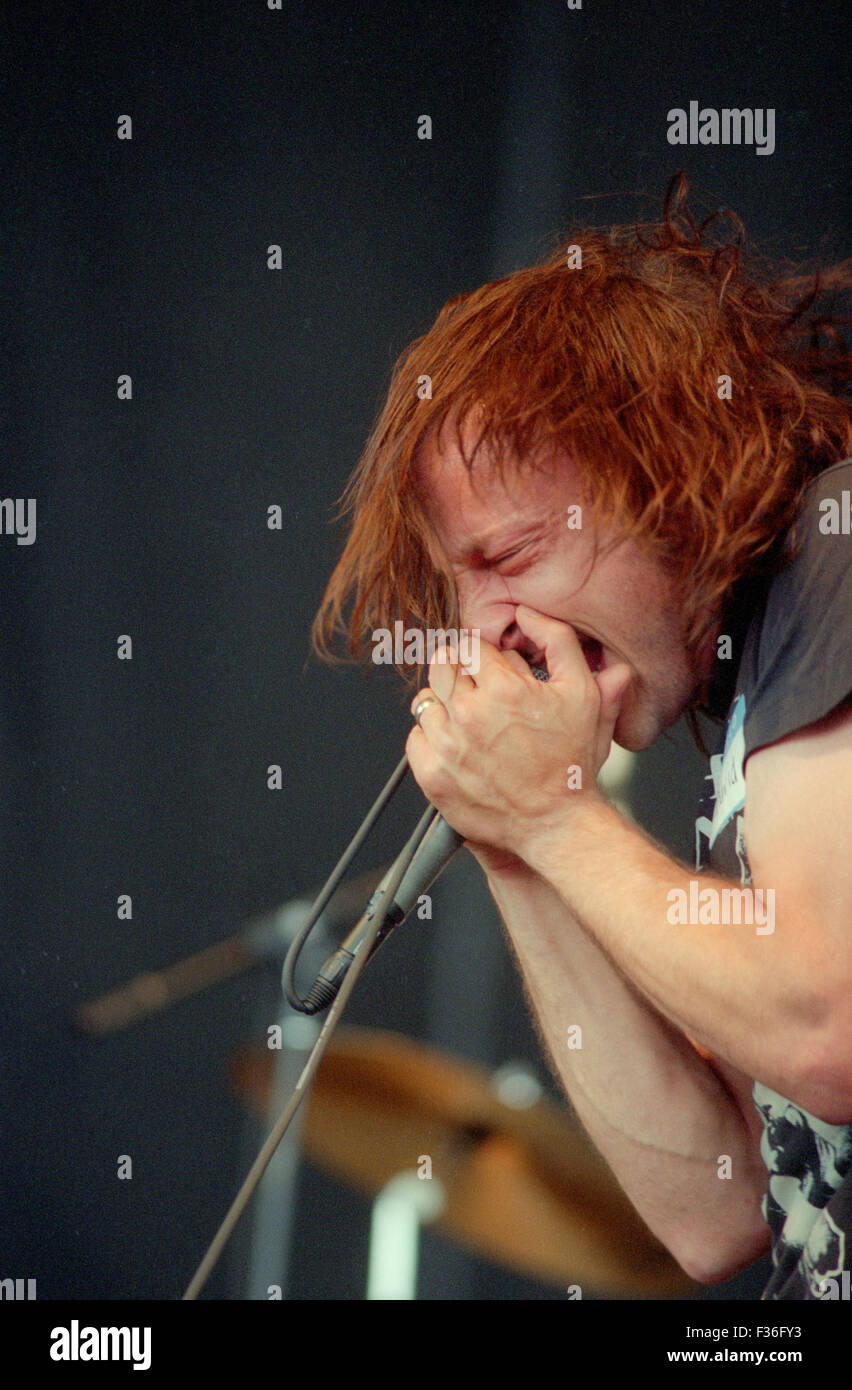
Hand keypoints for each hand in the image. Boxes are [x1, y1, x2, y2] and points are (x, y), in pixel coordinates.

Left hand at [406, 607, 631, 864]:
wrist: (555, 823)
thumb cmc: (571, 762)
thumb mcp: (582, 693)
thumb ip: (560, 642)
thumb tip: (528, 612)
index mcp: (504, 688)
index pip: (473, 646)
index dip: (488, 658)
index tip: (499, 675)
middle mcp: (469, 714)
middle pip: (443, 665)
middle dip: (461, 672)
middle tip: (481, 693)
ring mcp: (447, 746)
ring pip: (427, 700)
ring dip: (446, 705)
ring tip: (473, 724)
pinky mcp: (432, 775)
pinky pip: (415, 738)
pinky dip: (432, 738)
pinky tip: (459, 746)